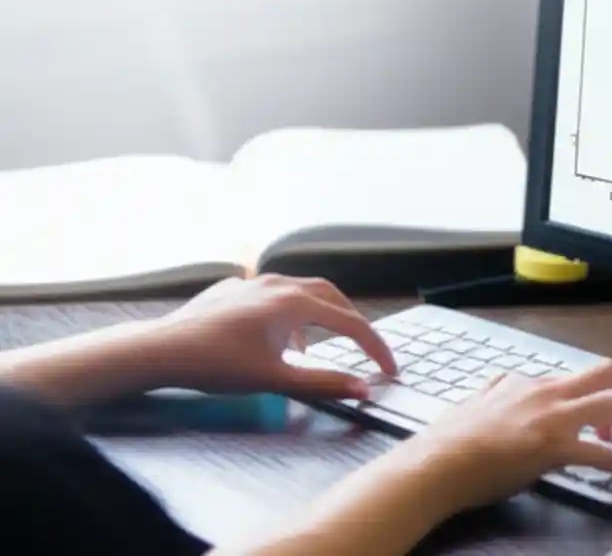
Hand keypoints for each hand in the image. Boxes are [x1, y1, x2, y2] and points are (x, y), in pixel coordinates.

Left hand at [145, 274, 396, 400]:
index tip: (390, 369)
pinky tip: (280, 338)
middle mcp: (279, 283)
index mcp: (295, 302)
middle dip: (354, 322)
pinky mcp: (234, 288)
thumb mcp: (276, 379)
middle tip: (365, 348)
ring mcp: (255, 281)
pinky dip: (292, 313)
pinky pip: (276, 294)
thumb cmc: (217, 364)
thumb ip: (324, 383)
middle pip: (333, 296)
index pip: (351, 323)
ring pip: (304, 291)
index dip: (375, 348)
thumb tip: (363, 389)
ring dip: (321, 315)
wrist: (162, 349)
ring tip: (320, 346)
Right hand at [393, 360, 611, 511]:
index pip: (569, 378)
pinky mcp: (554, 448)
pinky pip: (600, 453)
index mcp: (525, 383)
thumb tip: (493, 393)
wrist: (438, 462)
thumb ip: (493, 395)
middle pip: (604, 371)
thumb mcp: (474, 402)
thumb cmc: (448, 439)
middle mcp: (545, 392)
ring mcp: (552, 418)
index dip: (586, 392)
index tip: (589, 411)